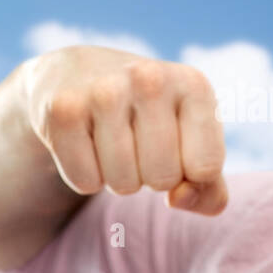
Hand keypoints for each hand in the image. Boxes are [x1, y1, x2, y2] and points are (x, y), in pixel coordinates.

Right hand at [23, 46, 227, 214]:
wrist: (77, 74)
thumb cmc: (149, 120)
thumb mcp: (191, 144)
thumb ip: (209, 190)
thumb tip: (179, 198)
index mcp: (194, 85)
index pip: (206, 169)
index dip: (188, 175)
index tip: (175, 148)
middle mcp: (150, 79)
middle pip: (163, 178)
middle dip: (151, 177)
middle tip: (137, 144)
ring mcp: (103, 91)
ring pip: (123, 184)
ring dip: (118, 178)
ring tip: (112, 141)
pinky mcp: (63, 110)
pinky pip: (85, 182)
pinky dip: (86, 176)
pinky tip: (84, 141)